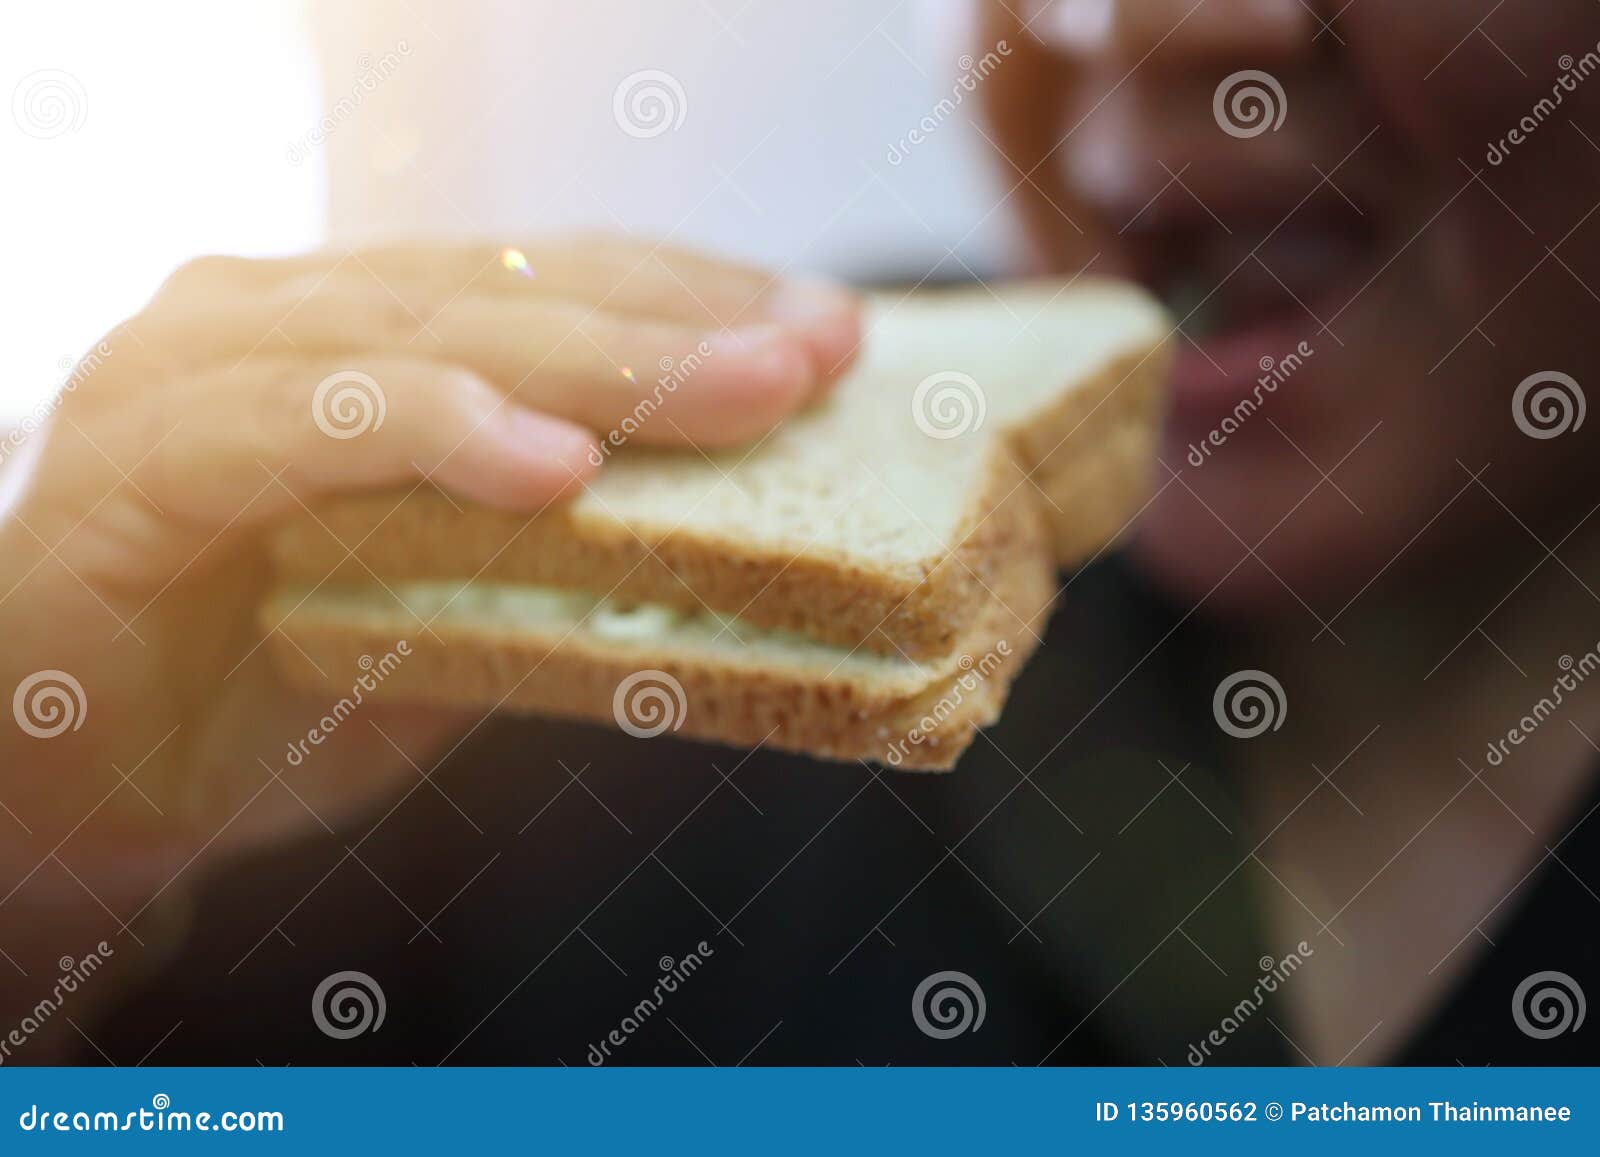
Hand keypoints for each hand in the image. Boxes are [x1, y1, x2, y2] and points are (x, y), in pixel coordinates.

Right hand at [0, 235, 859, 990]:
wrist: (53, 780)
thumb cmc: (261, 689)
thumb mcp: (447, 620)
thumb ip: (552, 562)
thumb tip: (733, 540)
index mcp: (359, 338)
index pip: (554, 284)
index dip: (695, 299)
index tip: (828, 330)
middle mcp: (280, 323)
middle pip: (512, 293)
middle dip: (681, 326)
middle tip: (819, 351)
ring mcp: (201, 374)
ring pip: (424, 336)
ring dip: (598, 367)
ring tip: (741, 394)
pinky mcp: (139, 458)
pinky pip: (301, 425)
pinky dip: (431, 434)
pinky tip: (551, 469)